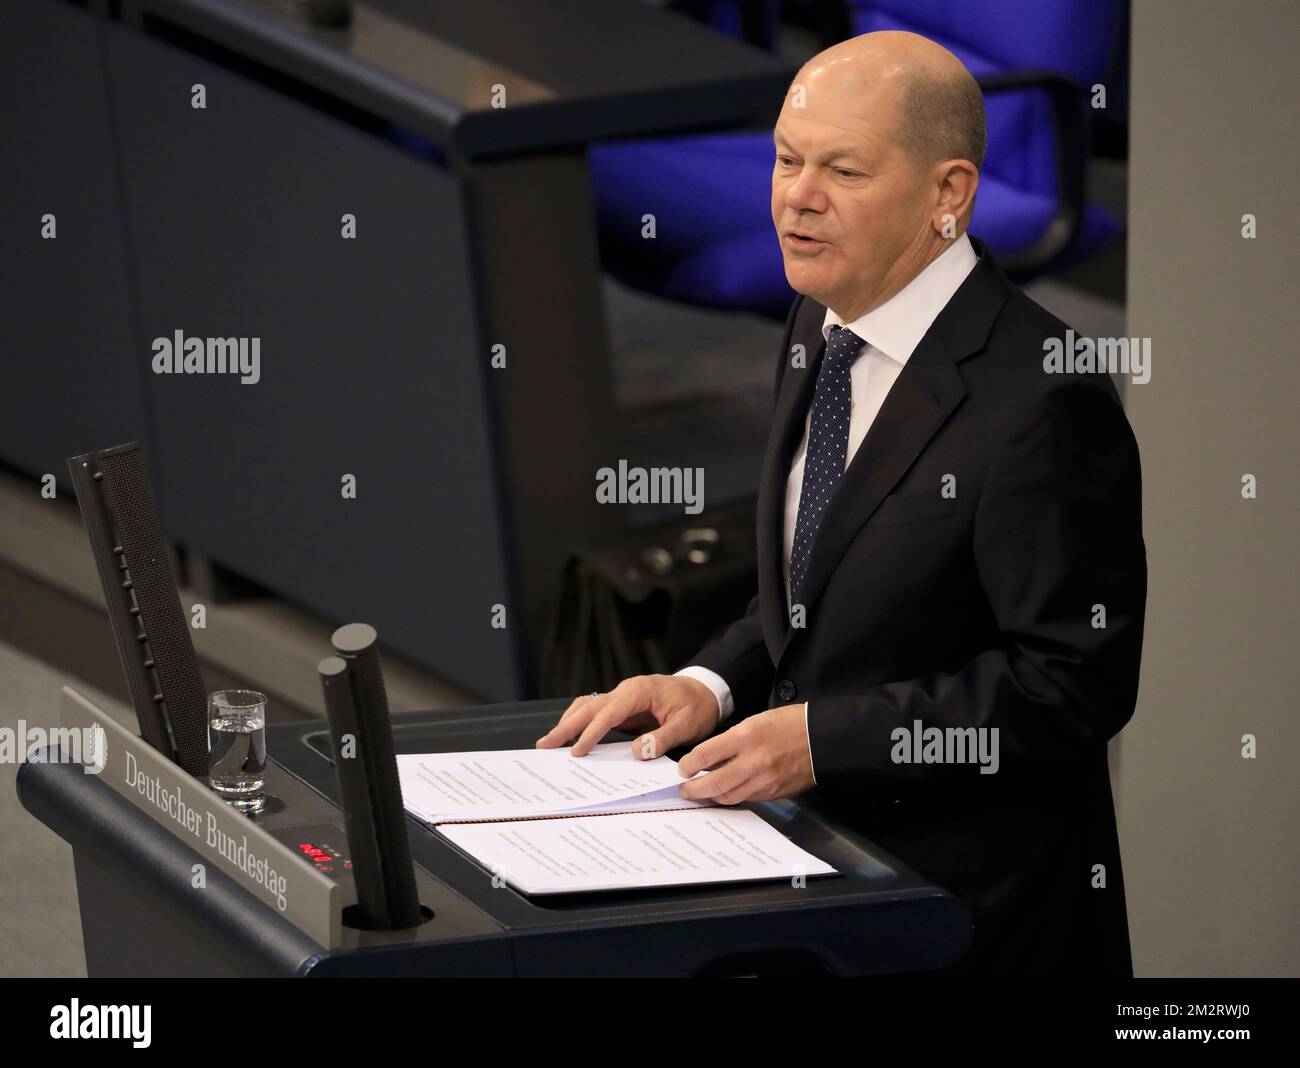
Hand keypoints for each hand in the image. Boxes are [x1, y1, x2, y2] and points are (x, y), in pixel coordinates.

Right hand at [535, 674, 720, 757]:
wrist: (705, 691)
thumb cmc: (697, 706)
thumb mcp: (687, 725)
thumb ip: (663, 738)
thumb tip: (638, 751)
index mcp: (639, 691)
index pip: (609, 713)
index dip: (592, 732)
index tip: (578, 751)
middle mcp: (626, 691)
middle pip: (589, 707)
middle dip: (566, 726)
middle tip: (545, 744)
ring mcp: (622, 698)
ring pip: (587, 707)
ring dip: (568, 723)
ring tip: (551, 742)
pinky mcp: (622, 707)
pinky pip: (596, 713)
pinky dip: (580, 722)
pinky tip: (570, 737)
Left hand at [677, 704, 812, 803]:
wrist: (821, 737)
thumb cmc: (789, 724)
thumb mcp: (755, 721)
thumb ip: (731, 741)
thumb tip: (709, 758)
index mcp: (746, 736)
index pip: (706, 755)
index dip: (688, 765)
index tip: (683, 768)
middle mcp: (754, 761)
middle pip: (714, 783)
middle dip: (693, 789)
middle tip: (684, 789)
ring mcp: (765, 780)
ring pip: (728, 796)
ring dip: (711, 796)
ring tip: (701, 793)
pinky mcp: (774, 792)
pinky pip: (747, 798)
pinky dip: (732, 796)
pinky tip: (726, 792)